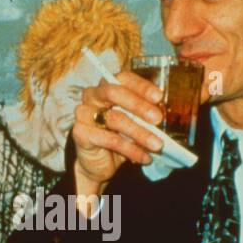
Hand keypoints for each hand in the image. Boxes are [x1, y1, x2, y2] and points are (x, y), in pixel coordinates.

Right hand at [71, 71, 165, 197]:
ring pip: (115, 119)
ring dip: (140, 133)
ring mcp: (83, 113)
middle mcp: (92, 96)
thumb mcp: (135, 123)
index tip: (159, 98)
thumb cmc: (119, 137)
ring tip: (157, 145)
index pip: (123, 79)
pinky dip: (130, 149)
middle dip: (139, 106)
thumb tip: (163, 114)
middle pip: (114, 93)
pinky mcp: (80, 132)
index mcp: (106, 87)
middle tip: (157, 119)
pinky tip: (144, 157)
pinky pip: (109, 139)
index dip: (141, 86)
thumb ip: (145, 116)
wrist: (98, 164)